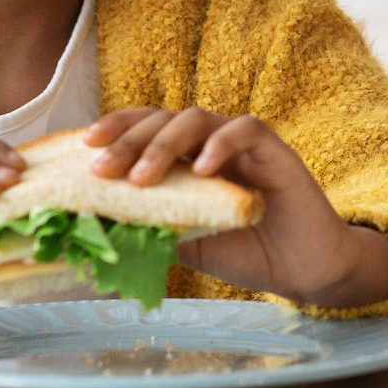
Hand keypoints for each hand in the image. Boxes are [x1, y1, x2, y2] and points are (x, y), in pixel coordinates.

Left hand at [82, 108, 387, 308]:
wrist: (302, 268)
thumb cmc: (244, 252)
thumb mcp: (185, 242)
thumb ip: (152, 225)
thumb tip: (95, 223)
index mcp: (185, 157)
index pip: (145, 127)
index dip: (115, 129)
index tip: (85, 148)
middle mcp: (209, 142)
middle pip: (162, 119)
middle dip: (129, 140)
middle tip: (103, 168)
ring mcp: (241, 143)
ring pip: (196, 119)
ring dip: (164, 144)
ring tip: (144, 176)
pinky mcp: (274, 150)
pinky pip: (245, 130)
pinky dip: (220, 144)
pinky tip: (202, 168)